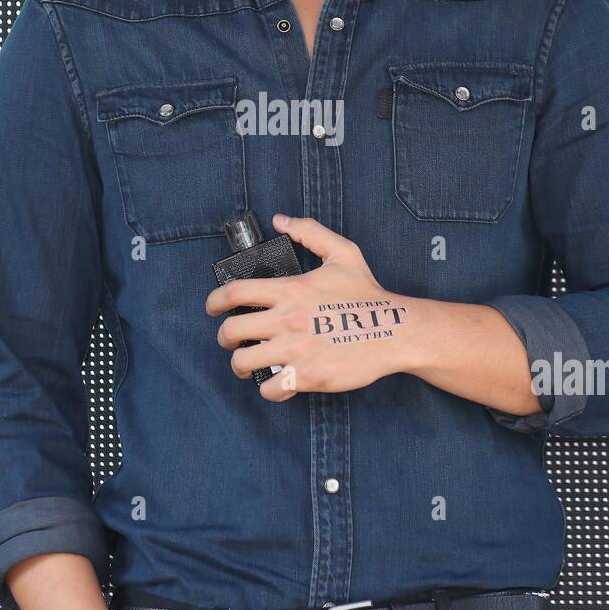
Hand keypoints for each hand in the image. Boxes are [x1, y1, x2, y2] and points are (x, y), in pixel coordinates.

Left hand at [204, 213, 409, 400]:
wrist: (396, 330)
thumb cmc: (367, 293)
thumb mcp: (343, 252)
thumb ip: (309, 232)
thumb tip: (280, 220)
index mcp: (290, 290)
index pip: (234, 292)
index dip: (214, 301)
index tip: (212, 308)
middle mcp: (287, 320)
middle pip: (230, 332)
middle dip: (224, 338)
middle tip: (232, 340)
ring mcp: (296, 350)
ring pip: (242, 363)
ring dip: (240, 365)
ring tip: (248, 364)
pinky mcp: (307, 376)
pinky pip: (270, 389)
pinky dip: (269, 388)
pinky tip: (276, 381)